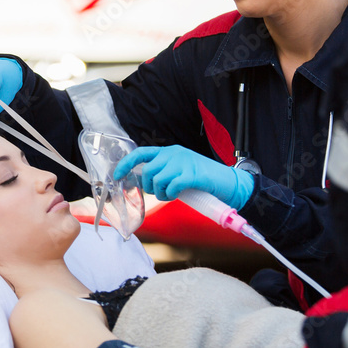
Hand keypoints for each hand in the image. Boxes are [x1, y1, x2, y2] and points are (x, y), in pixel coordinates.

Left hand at [113, 145, 254, 209]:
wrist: (230, 182)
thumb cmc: (204, 178)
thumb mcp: (181, 169)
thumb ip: (165, 171)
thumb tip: (145, 181)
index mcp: (170, 151)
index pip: (141, 153)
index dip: (126, 164)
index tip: (117, 175)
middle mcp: (175, 154)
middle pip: (147, 171)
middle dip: (148, 186)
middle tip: (159, 193)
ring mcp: (183, 163)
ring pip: (157, 180)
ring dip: (160, 193)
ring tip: (171, 195)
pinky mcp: (192, 175)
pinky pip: (171, 187)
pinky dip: (170, 195)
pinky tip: (177, 195)